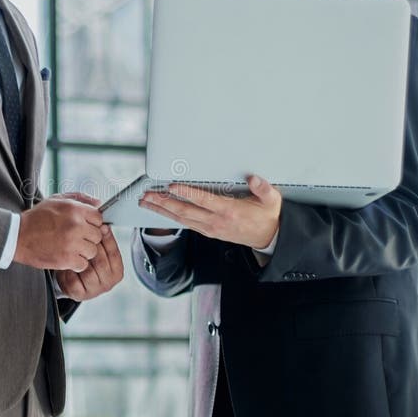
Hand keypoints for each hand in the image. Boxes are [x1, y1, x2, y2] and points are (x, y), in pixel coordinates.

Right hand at [14, 193, 103, 271]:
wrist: (17, 236)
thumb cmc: (37, 218)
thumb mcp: (56, 200)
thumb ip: (80, 198)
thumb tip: (99, 203)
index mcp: (75, 209)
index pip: (99, 218)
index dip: (92, 223)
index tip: (84, 227)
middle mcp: (75, 225)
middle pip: (98, 236)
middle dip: (88, 238)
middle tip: (76, 238)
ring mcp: (72, 243)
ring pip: (92, 251)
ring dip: (83, 251)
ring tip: (71, 248)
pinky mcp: (66, 259)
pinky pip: (83, 264)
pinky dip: (76, 263)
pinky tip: (67, 256)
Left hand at [55, 225, 123, 300]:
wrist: (72, 281)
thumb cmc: (86, 263)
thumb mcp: (99, 252)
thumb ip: (104, 241)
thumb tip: (104, 226)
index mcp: (117, 273)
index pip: (114, 254)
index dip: (107, 239)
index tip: (100, 228)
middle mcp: (108, 284)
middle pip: (100, 261)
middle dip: (90, 248)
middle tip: (82, 236)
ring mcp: (94, 291)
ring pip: (87, 270)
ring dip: (79, 259)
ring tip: (74, 249)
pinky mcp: (79, 294)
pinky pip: (74, 279)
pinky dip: (69, 270)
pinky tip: (68, 264)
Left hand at [139, 175, 280, 248]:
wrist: (268, 238)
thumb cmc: (267, 216)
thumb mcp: (271, 200)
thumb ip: (263, 188)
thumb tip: (254, 178)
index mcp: (229, 210)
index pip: (203, 200)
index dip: (186, 193)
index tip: (172, 186)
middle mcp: (216, 221)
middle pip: (185, 211)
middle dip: (164, 202)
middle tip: (148, 194)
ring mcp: (210, 228)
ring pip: (181, 219)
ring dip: (162, 210)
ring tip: (146, 201)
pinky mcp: (208, 231)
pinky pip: (185, 223)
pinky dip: (170, 216)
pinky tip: (161, 210)